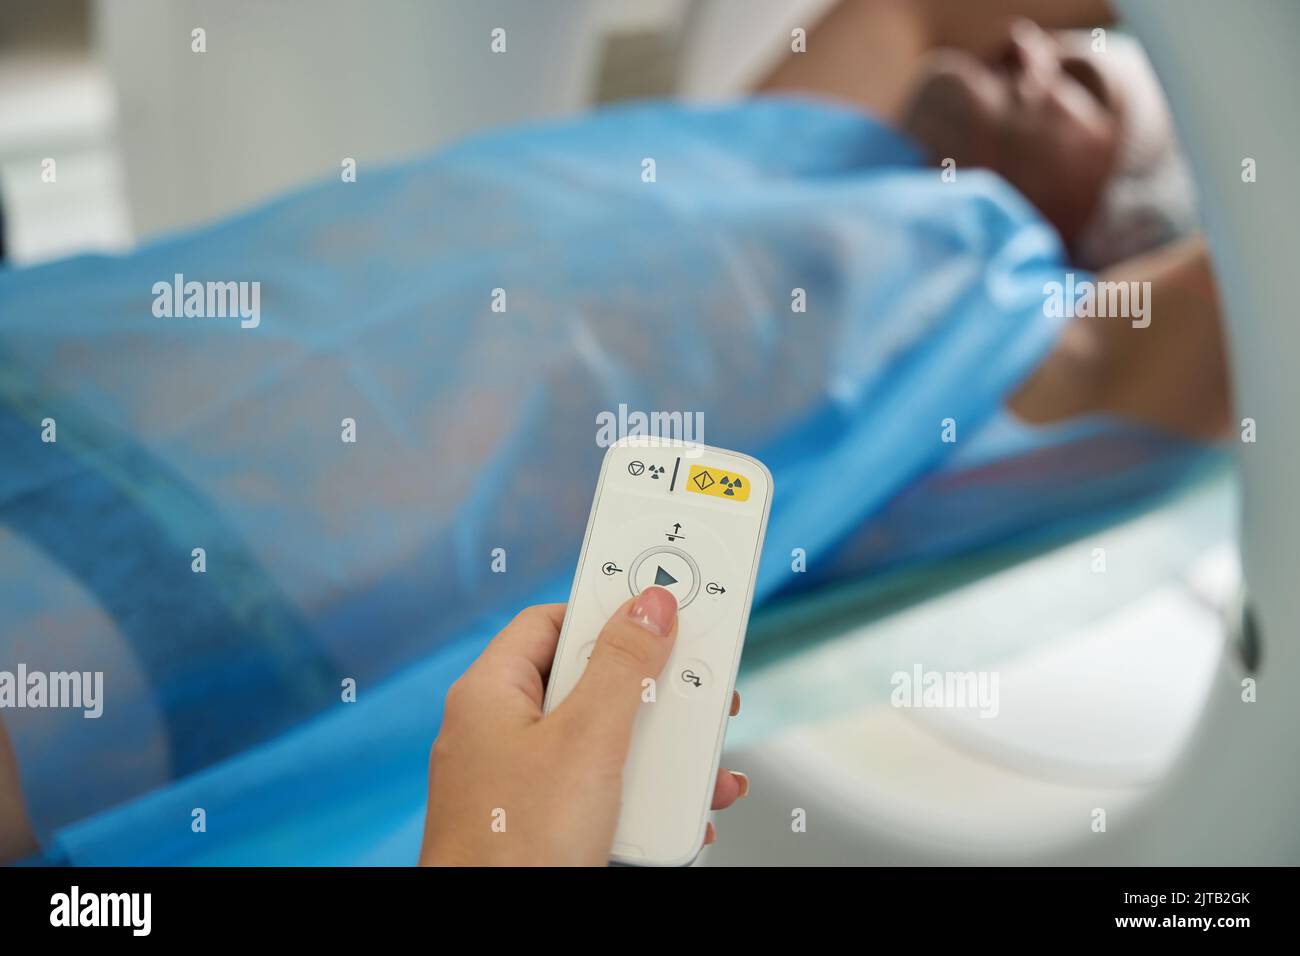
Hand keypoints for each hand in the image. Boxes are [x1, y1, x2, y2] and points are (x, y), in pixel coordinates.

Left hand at [419, 587, 747, 865]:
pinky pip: (602, 791)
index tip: (659, 610)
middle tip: (697, 689)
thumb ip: (623, 666)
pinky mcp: (544, 825)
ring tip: (704, 762)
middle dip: (651, 692)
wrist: (494, 942)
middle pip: (588, 682)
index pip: (552, 622)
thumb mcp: (587, 741)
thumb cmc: (514, 849)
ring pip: (603, 741)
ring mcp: (521, 782)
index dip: (607, 613)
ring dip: (660, 751)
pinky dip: (644, 796)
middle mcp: (500, 733)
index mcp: (490, 695)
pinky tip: (683, 810)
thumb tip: (649, 604)